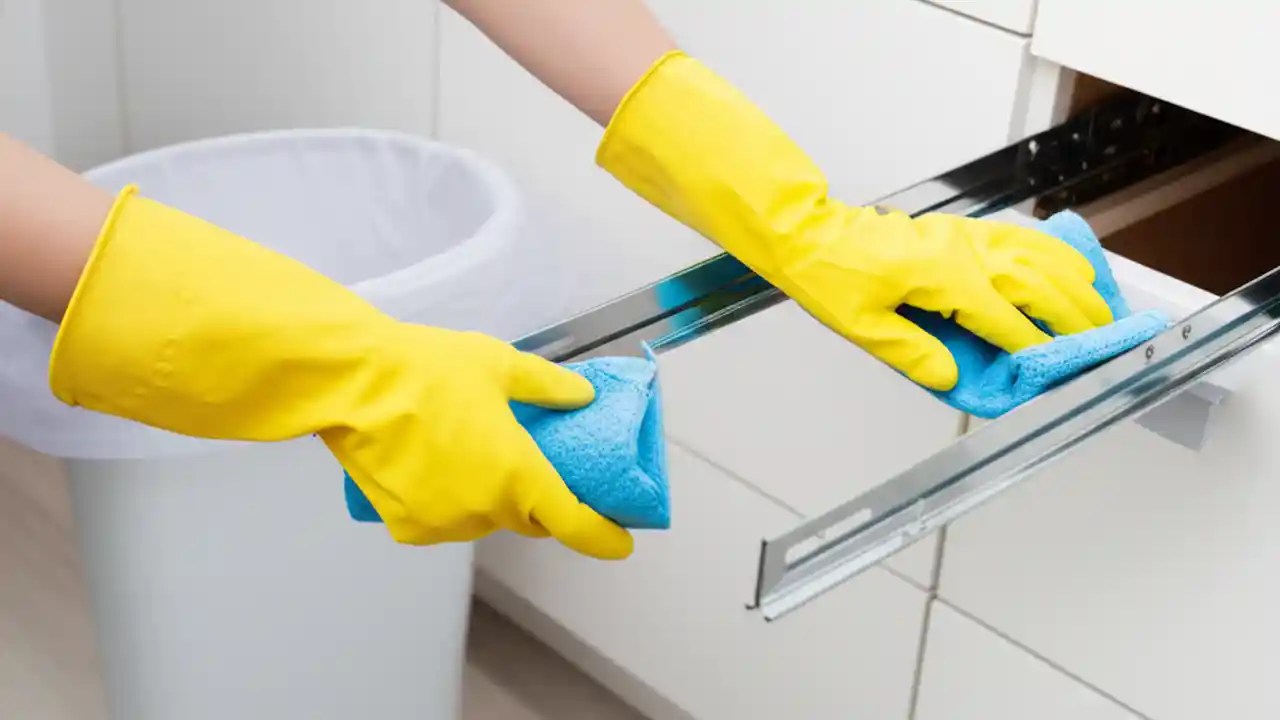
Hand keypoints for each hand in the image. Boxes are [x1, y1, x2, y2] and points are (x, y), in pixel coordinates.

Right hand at [49, 186, 632, 558]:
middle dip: (541, 505)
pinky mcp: (406, 526)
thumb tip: (581, 396)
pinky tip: (437, 467)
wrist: (353, 384)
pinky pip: (443, 521)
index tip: (620, 543)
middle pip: (529, 522)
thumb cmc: (427, 370)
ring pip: (483, 520)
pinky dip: (449, 502)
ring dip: (491, 500)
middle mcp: (485, 510)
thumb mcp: (500, 366)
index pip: (574, 524)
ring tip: (477, 455)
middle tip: (538, 471)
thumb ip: (549, 387)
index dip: (602, 537)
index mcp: (518, 477)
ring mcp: (443, 523)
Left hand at [597, 51, 1112, 390]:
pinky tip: (1071, 266)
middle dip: (1075, 316)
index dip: (1038, 348)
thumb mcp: (864, 329)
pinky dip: (1055, 252)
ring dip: (1075, 282)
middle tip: (1103, 345)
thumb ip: (914, 355)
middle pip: (1039, 285)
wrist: (810, 233)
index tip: (1061, 371)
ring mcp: (967, 237)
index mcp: (943, 279)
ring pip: (1039, 256)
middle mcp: (965, 253)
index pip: (1007, 320)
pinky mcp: (963, 231)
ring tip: (1103, 309)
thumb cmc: (830, 277)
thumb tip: (956, 380)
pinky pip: (1022, 238)